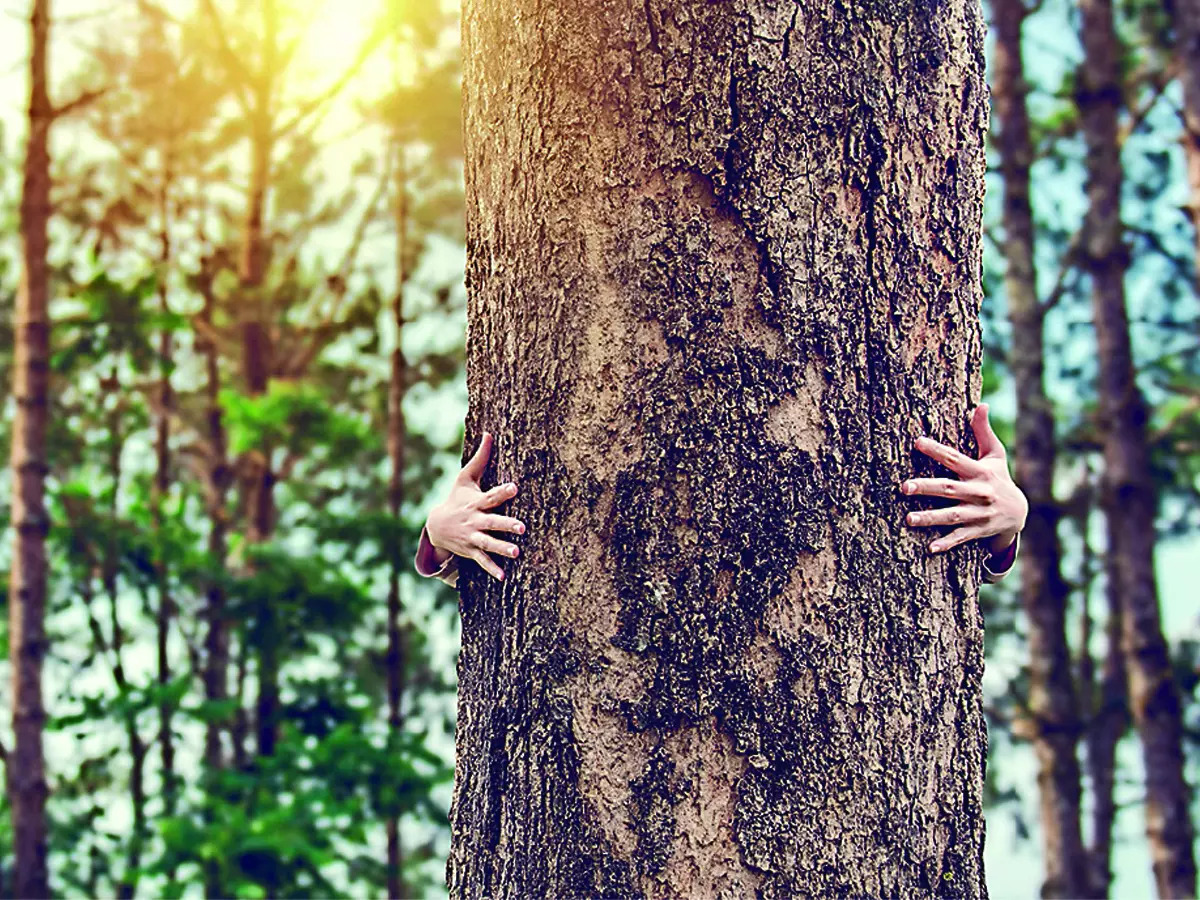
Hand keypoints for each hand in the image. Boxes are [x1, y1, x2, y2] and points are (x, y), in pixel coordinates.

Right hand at [426, 432, 524, 580]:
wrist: (435, 525)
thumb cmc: (457, 498)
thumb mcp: (465, 478)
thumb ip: (480, 458)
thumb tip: (490, 433)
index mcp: (476, 502)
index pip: (491, 496)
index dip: (502, 491)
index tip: (514, 487)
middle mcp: (475, 520)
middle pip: (492, 522)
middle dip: (506, 524)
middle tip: (522, 527)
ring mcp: (472, 537)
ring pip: (488, 543)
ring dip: (501, 548)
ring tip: (516, 552)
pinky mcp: (471, 551)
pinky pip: (482, 561)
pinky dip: (492, 569)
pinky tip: (504, 577)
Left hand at [900, 404, 1027, 555]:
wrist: (1019, 514)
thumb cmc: (998, 478)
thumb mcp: (995, 455)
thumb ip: (983, 432)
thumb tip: (982, 404)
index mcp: (980, 472)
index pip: (955, 459)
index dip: (937, 450)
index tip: (917, 442)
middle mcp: (979, 493)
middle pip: (949, 489)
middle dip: (926, 488)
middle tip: (903, 486)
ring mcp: (978, 514)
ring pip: (951, 516)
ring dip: (930, 518)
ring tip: (909, 518)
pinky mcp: (976, 532)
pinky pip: (960, 538)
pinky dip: (946, 544)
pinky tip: (929, 548)